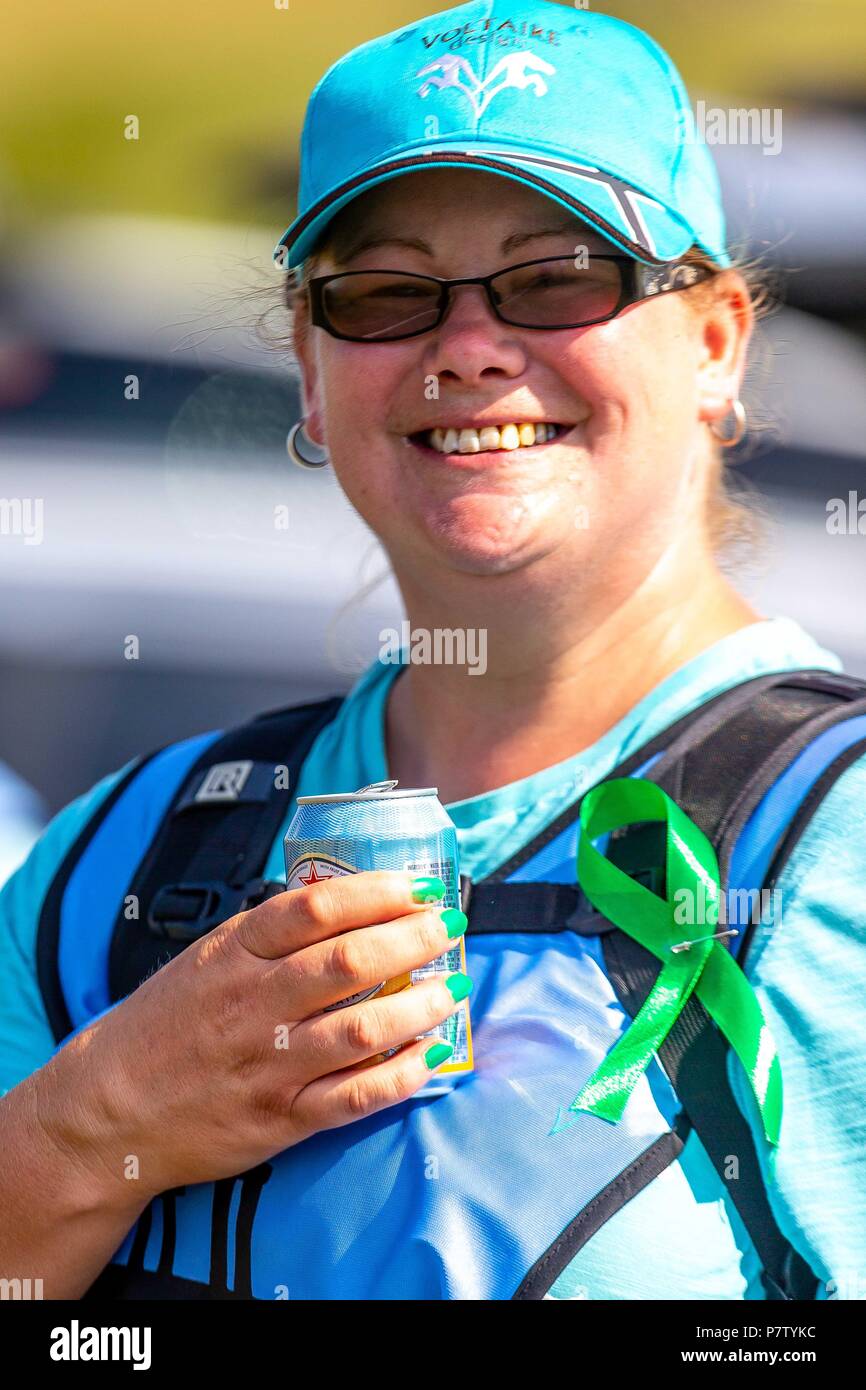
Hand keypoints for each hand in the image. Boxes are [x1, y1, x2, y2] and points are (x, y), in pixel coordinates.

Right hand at [41, 870, 469, 1202]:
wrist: (111, 1110)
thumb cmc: (168, 1024)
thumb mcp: (207, 958)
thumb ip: (271, 934)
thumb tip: (351, 902)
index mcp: (234, 953)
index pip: (315, 908)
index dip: (378, 892)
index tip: (420, 886)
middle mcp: (253, 1004)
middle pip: (348, 962)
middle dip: (412, 940)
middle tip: (449, 928)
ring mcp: (268, 1064)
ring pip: (361, 1029)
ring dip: (420, 1005)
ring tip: (454, 989)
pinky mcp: (280, 1120)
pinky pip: (354, 1098)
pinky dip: (401, 1076)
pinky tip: (432, 1055)